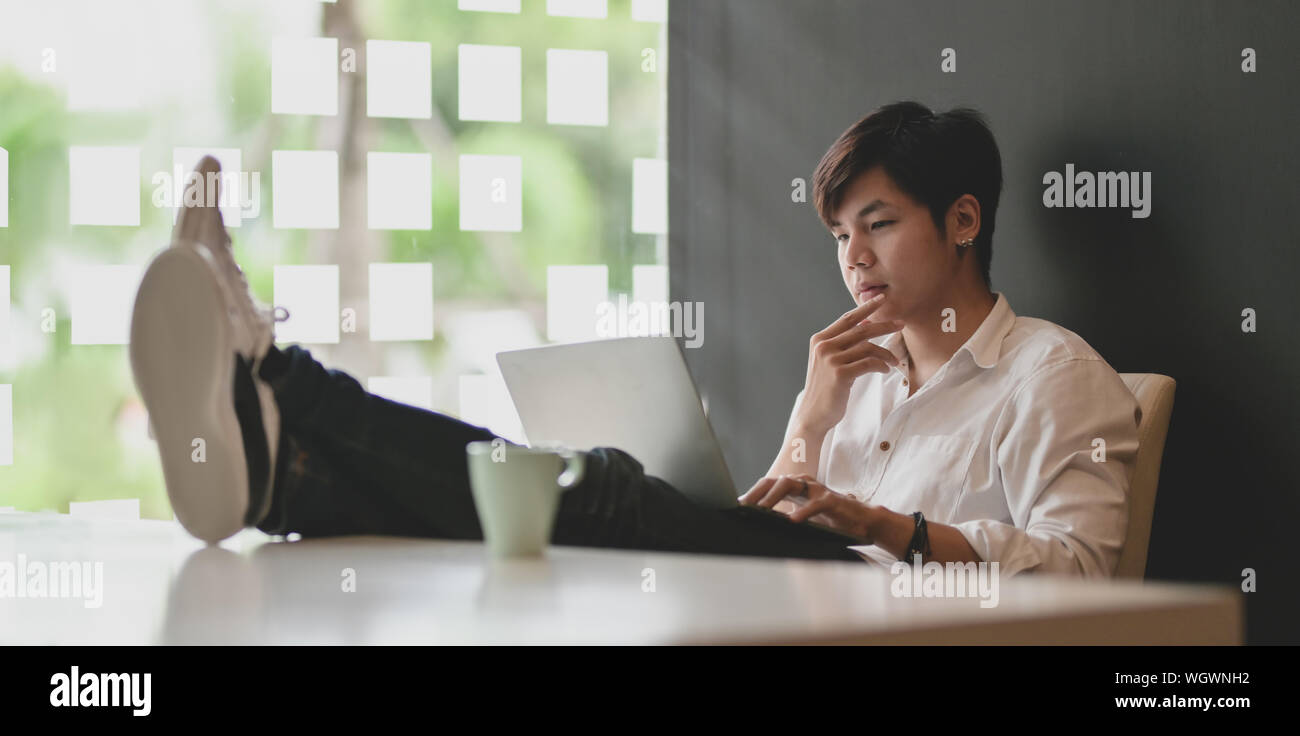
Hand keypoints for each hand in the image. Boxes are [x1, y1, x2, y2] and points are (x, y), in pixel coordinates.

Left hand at [739, 474, 875, 541]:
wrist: (863, 521)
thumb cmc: (831, 520)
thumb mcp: (804, 517)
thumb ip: (786, 516)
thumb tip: (762, 525)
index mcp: (795, 488)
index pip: (768, 485)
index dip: (752, 494)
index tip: (737, 505)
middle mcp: (804, 484)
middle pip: (775, 481)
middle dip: (757, 492)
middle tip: (743, 505)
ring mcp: (818, 490)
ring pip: (791, 485)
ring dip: (774, 497)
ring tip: (762, 509)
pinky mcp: (832, 500)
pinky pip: (815, 504)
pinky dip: (803, 512)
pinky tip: (793, 520)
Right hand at [796, 294, 902, 433]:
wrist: (813, 415)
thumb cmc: (825, 389)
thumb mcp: (829, 362)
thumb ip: (843, 343)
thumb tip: (866, 323)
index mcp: (820, 340)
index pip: (847, 319)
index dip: (865, 308)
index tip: (881, 299)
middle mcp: (824, 347)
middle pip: (861, 329)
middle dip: (884, 325)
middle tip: (901, 324)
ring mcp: (831, 360)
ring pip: (868, 347)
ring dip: (886, 353)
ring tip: (895, 361)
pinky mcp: (841, 374)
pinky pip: (869, 363)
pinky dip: (881, 365)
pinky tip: (886, 369)